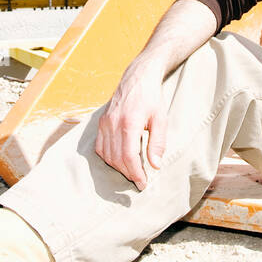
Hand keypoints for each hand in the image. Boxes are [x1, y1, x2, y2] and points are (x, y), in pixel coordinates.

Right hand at [95, 62, 167, 189]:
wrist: (138, 77)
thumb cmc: (152, 97)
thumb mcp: (161, 119)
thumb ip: (157, 143)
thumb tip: (155, 165)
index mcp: (129, 122)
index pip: (128, 156)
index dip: (135, 173)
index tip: (143, 183)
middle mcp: (113, 123)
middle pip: (116, 158)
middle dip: (128, 173)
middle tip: (140, 181)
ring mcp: (104, 122)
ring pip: (106, 155)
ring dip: (118, 167)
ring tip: (132, 171)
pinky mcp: (101, 122)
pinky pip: (100, 147)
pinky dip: (108, 157)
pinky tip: (119, 160)